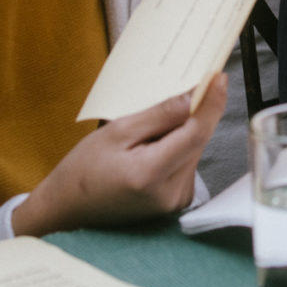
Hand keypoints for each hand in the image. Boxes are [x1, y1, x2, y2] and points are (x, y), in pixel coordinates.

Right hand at [12, 73, 226, 236]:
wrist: (68, 209)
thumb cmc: (84, 171)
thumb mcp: (116, 132)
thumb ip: (159, 115)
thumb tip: (193, 96)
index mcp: (151, 174)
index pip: (196, 132)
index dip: (211, 102)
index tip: (219, 77)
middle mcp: (170, 192)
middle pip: (197, 140)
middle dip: (191, 115)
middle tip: (170, 100)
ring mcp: (175, 201)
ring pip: (193, 150)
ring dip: (181, 134)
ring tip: (145, 137)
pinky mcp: (176, 202)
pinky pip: (186, 163)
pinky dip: (176, 149)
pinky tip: (150, 151)